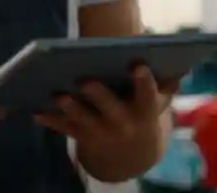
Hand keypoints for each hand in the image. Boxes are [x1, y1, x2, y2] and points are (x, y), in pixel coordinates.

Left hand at [34, 65, 179, 180]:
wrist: (131, 154)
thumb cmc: (143, 112)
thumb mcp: (158, 101)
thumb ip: (166, 82)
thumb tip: (180, 62)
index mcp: (144, 111)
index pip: (147, 95)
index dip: (144, 82)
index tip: (138, 65)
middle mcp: (123, 124)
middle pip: (110, 108)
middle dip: (98, 95)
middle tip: (85, 80)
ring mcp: (101, 133)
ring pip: (84, 120)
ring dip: (70, 108)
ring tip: (58, 94)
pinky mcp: (82, 137)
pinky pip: (64, 129)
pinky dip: (50, 120)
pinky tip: (36, 110)